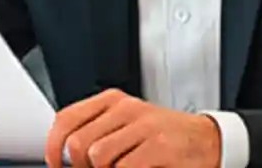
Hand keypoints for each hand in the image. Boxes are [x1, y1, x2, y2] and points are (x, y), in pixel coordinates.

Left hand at [45, 89, 220, 167]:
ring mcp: (145, 127)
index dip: (54, 147)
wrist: (207, 141)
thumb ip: (96, 133)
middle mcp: (127, 109)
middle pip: (79, 143)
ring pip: (99, 156)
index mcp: (113, 101)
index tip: (56, 164)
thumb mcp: (126, 125)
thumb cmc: (164, 137)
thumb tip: (63, 156)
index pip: (66, 118)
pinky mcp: (160, 147)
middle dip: (80, 167)